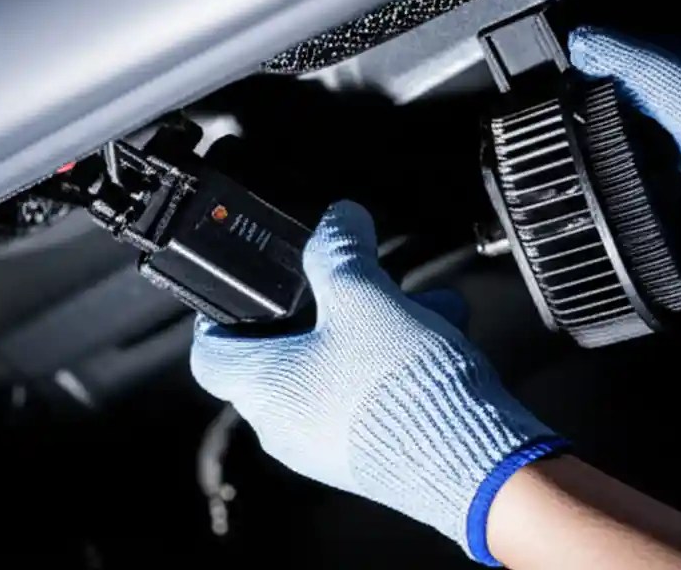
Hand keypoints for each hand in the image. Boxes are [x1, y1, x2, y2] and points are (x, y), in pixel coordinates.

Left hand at [191, 200, 565, 563]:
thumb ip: (341, 248)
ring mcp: (327, 447)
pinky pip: (370, 397)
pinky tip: (443, 333)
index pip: (210, 354)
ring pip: (339, 369)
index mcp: (262, 387)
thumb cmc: (398, 386)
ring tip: (422, 303)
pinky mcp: (371, 457)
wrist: (470, 462)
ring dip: (377, 328)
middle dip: (332, 307)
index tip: (244, 290)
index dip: (221, 316)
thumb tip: (338, 219)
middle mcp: (285, 425)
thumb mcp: (364, 293)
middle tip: (357, 282)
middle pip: (288, 352)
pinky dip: (398, 362)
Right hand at [568, 27, 680, 301]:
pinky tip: (633, 186)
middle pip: (626, 86)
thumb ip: (640, 68)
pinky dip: (637, 172)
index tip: (560, 98)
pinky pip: (654, 160)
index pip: (623, 45)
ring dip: (614, 145)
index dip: (586, 68)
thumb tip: (582, 40)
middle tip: (572, 138)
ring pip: (636, 125)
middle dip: (596, 108)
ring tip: (600, 165)